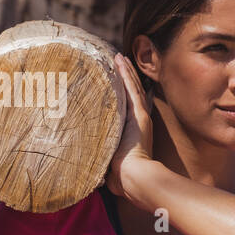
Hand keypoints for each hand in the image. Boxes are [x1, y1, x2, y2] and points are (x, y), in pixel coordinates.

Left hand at [106, 53, 154, 201]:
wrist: (133, 177)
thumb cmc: (122, 177)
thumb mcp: (110, 166)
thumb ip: (104, 164)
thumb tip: (94, 173)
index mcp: (133, 132)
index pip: (128, 107)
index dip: (124, 93)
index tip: (117, 81)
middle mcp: (138, 122)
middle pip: (132, 93)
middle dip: (126, 77)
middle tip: (120, 61)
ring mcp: (139, 117)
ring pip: (132, 87)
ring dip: (125, 71)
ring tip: (119, 57)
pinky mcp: (138, 114)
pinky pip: (131, 89)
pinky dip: (126, 74)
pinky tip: (121, 61)